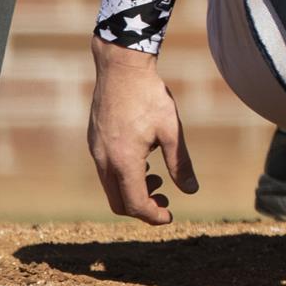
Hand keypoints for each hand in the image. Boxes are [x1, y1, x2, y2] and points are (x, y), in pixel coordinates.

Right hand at [87, 37, 197, 224]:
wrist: (120, 69)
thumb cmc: (149, 97)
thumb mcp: (172, 130)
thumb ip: (180, 163)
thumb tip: (192, 190)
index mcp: (124, 162)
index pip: (135, 204)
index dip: (153, 216)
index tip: (170, 217)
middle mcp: (104, 161)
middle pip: (118, 202)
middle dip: (142, 207)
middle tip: (165, 200)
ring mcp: (95, 152)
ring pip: (110, 187)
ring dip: (133, 191)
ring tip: (158, 178)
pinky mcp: (94, 142)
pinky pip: (106, 171)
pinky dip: (123, 177)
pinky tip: (144, 161)